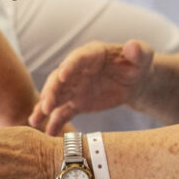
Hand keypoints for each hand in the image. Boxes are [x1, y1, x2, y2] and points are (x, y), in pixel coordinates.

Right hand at [29, 40, 154, 134]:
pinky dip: (54, 122)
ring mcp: (74, 87)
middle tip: (47, 105)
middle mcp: (77, 69)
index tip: (63, 75)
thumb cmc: (138, 64)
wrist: (134, 82)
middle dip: (51, 91)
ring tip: (35, 120)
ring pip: (56, 96)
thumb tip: (132, 45)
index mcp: (91, 54)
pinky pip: (63, 112)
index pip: (77, 58)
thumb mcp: (143, 56)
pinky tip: (48, 133)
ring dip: (45, 107)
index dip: (70, 66)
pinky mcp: (76, 103)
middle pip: (59, 79)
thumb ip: (138, 51)